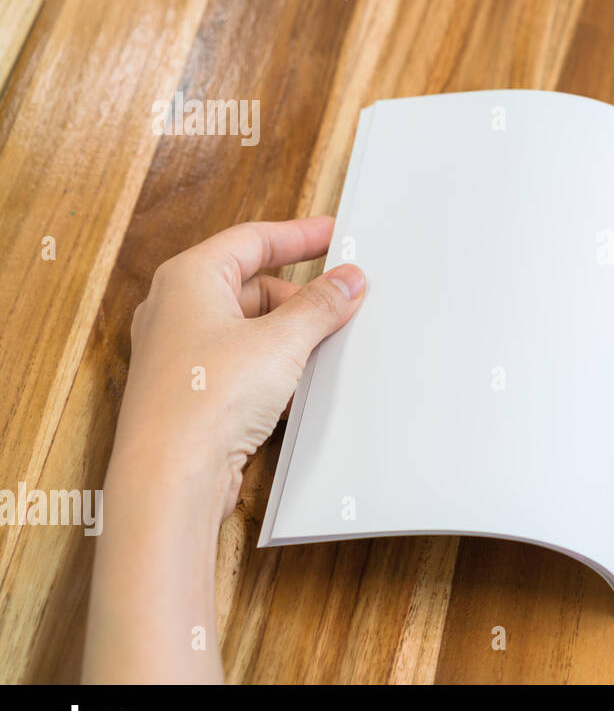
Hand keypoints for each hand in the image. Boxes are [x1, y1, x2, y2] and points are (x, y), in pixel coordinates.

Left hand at [114, 216, 365, 520]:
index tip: (333, 234)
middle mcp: (177, 311)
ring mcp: (183, 353)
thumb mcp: (281, 341)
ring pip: (251, 327)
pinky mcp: (195, 393)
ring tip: (323, 346)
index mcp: (187, 279)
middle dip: (302, 296)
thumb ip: (321, 305)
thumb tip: (346, 283)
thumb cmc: (201, 402)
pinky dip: (275, 367)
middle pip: (254, 285)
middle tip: (342, 302)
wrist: (171, 477)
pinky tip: (301, 383)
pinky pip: (244, 364)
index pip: (253, 239)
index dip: (299, 235)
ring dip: (290, 335)